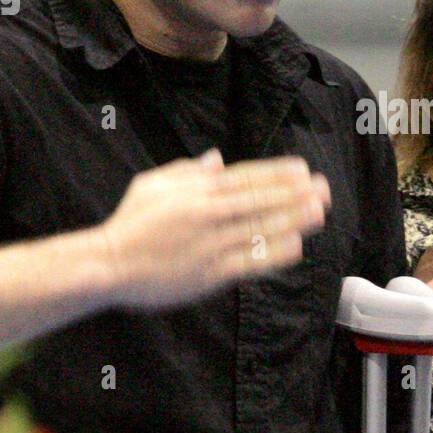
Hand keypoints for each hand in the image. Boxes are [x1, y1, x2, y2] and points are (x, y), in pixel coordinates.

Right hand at [95, 150, 329, 308]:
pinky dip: (272, 254)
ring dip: (292, 220)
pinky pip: (249, 262)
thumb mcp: (152, 184)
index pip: (245, 178)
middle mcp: (208, 214)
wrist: (109, 264)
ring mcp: (211, 244)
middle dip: (294, 194)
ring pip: (259, 229)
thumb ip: (188, 171)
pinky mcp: (210, 274)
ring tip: (317, 212)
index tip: (302, 170)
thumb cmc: (130, 224)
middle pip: (259, 201)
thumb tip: (216, 159)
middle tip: (324, 188)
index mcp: (196, 191)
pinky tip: (295, 247)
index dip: (276, 174)